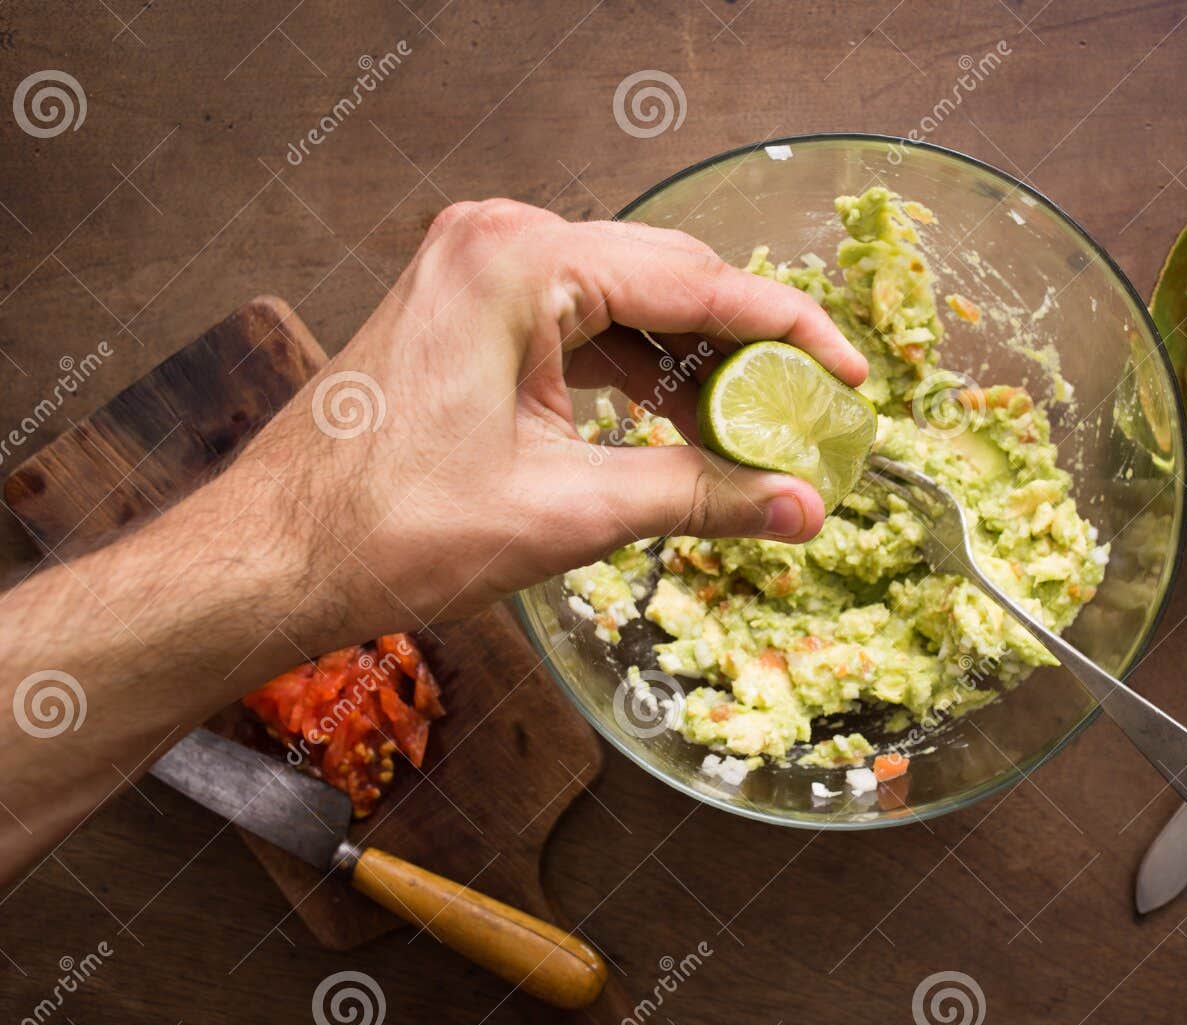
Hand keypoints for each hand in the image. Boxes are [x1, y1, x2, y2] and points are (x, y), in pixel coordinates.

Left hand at [237, 198, 867, 637]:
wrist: (274, 559)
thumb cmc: (390, 531)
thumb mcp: (570, 513)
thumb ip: (702, 496)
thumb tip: (805, 506)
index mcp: (520, 262)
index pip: (697, 281)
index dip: (789, 333)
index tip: (850, 376)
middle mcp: (499, 242)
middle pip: (669, 280)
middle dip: (747, 351)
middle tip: (813, 413)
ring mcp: (479, 271)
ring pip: (630, 303)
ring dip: (695, 366)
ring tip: (758, 432)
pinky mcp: (470, 310)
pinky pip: (584, 327)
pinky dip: (638, 374)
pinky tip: (681, 426)